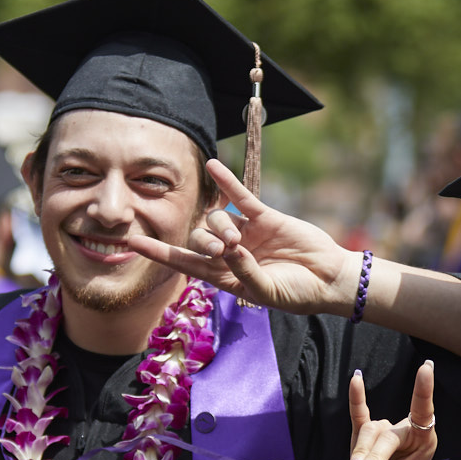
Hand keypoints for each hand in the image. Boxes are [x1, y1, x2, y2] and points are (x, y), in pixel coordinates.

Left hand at [124, 160, 357, 314]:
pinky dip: (227, 182)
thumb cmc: (298, 294)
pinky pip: (241, 197)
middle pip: (199, 240)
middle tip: (226, 249)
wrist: (328, 279)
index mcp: (225, 277)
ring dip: (222, 228)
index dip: (159, 253)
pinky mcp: (265, 218)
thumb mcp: (268, 291)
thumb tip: (228, 249)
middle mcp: (230, 253)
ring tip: (240, 242)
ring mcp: (246, 233)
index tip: (132, 242)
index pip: (184, 263)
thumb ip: (245, 272)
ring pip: (218, 220)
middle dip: (204, 242)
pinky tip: (214, 165)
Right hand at [344, 362, 436, 459]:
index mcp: (423, 441)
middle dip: (372, 457)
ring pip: (368, 432)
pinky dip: (356, 398)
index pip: (424, 413)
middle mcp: (406, 431)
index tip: (426, 368)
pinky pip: (359, 413)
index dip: (424, 391)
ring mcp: (385, 429)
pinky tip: (356, 379)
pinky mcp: (365, 432)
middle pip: (385, 435)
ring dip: (360, 454)